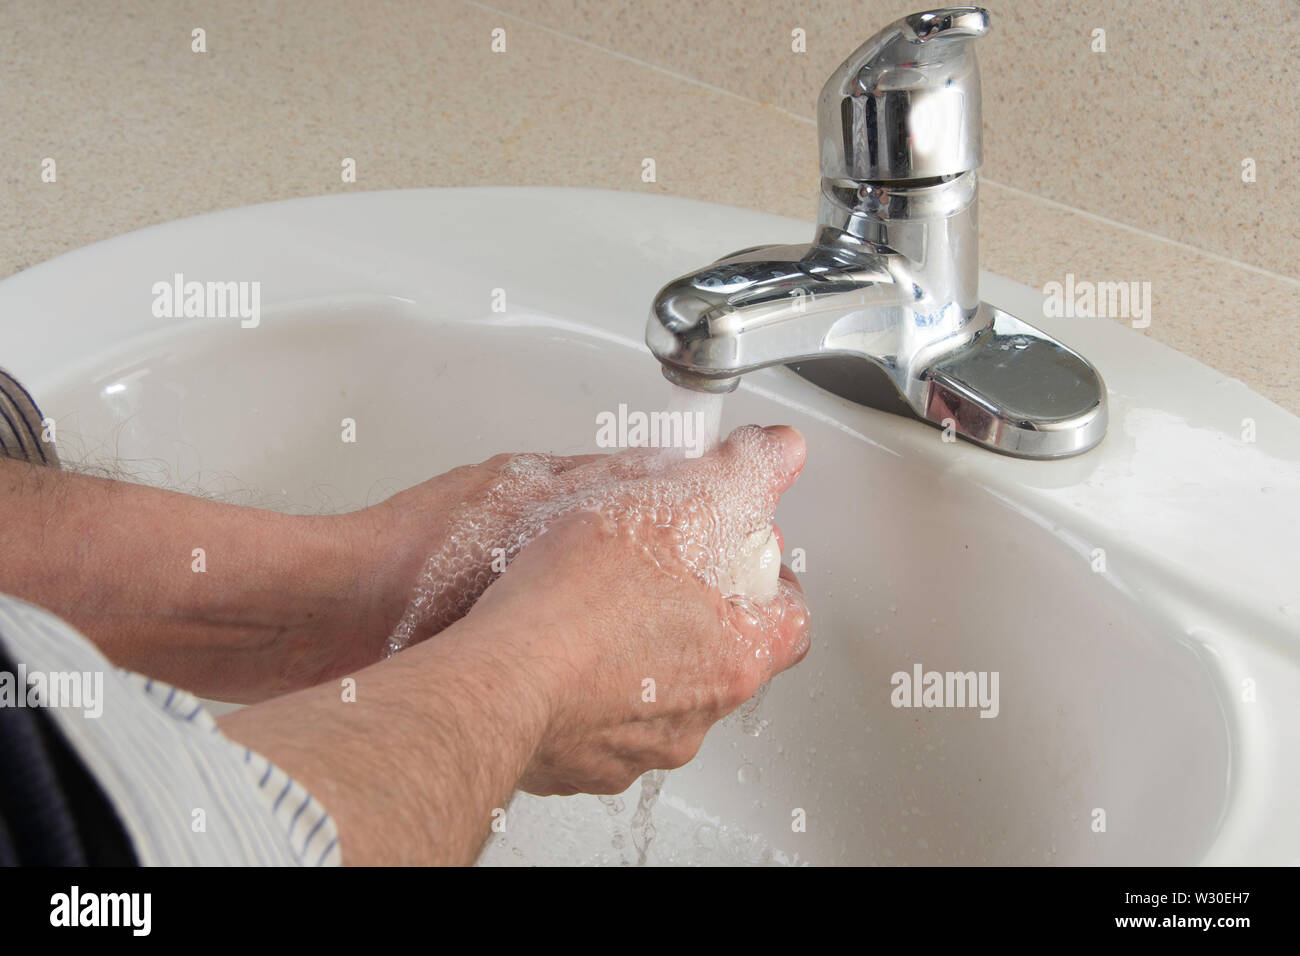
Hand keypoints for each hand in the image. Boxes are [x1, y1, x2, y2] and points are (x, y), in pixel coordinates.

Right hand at [467, 425, 810, 794]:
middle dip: (698, 610)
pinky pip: (598, 723)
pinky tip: (557, 651)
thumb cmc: (573, 606)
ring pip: (659, 694)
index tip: (740, 551)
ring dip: (641, 653)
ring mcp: (637, 750)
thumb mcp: (671, 508)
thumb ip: (736, 476)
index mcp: (731, 659)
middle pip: (722, 656)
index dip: (768, 577)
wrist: (491, 685)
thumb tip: (782, 451)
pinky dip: (587, 690)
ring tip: (597, 605)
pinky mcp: (582, 766)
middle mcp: (693, 718)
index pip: (789, 621)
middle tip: (659, 568)